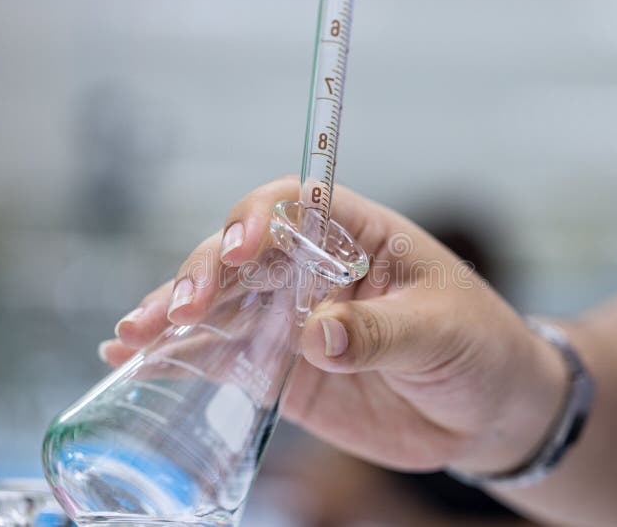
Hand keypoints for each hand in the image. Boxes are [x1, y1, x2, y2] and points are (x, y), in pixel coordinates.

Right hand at [100, 176, 566, 473]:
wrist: (484, 412)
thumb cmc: (478, 348)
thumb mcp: (442, 331)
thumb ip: (381, 332)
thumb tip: (318, 336)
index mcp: (357, 238)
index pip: (296, 204)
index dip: (260, 218)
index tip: (244, 250)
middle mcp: (313, 271)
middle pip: (242, 252)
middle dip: (205, 273)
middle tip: (183, 308)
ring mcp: (291, 320)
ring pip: (221, 304)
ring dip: (174, 313)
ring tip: (133, 333)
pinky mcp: (282, 369)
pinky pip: (225, 357)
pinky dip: (182, 357)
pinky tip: (137, 358)